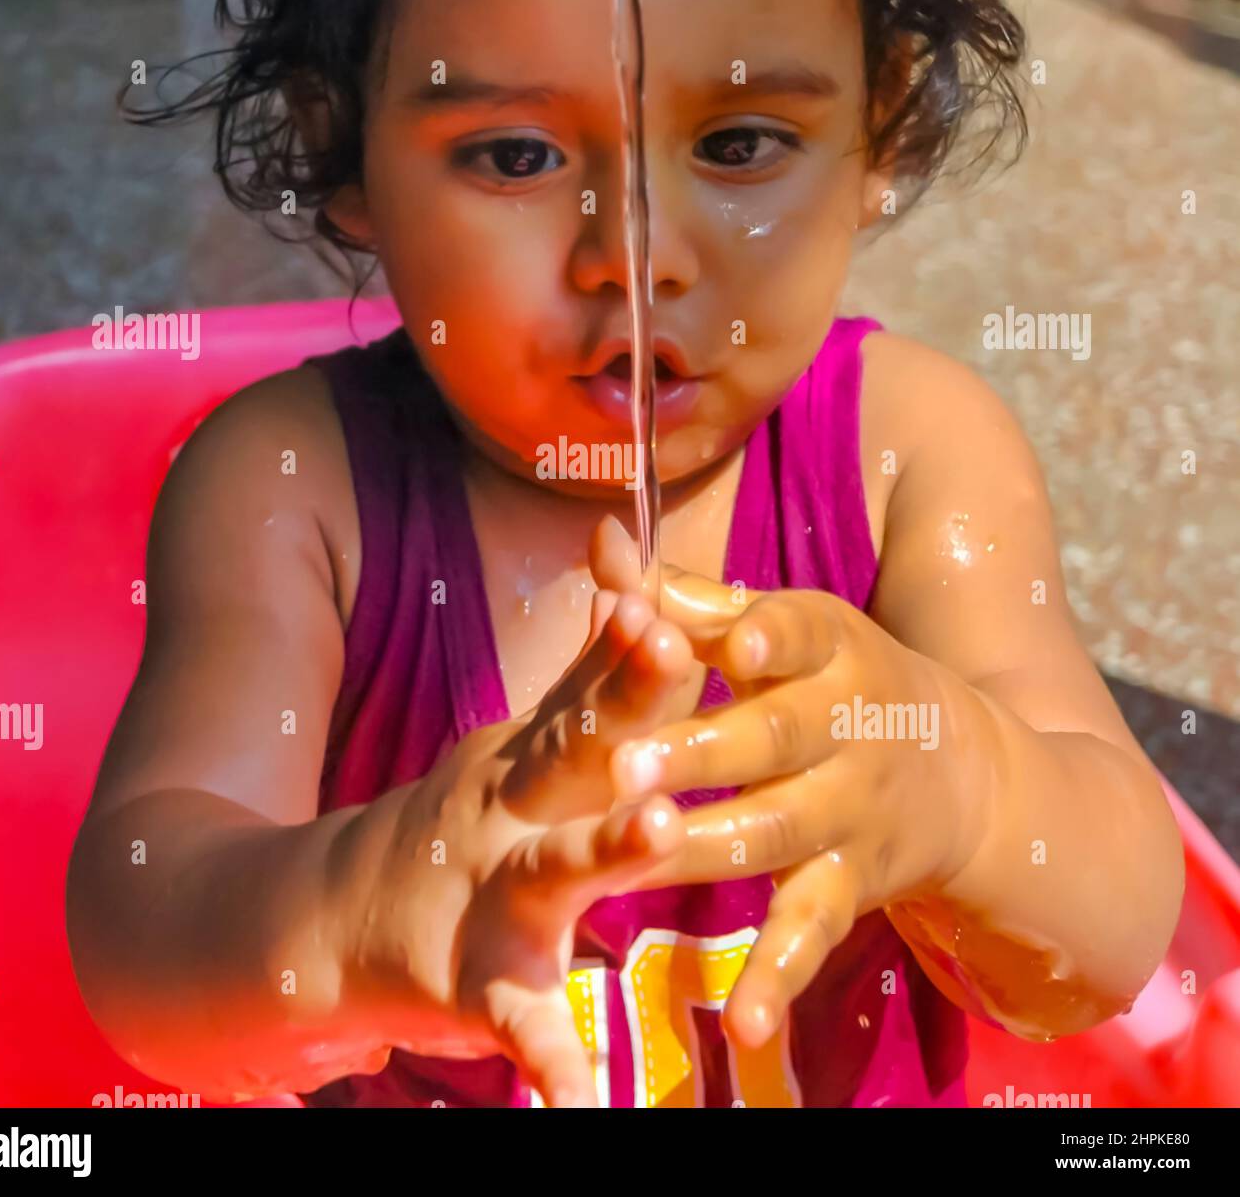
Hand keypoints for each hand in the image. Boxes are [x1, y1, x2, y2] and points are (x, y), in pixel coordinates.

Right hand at [334, 589, 697, 1105]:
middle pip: (574, 747)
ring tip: (656, 824)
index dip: (630, 639)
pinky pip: (517, 1023)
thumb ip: (587, 666)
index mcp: (532, 759)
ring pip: (552, 867)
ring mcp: (490, 894)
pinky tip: (581, 1096)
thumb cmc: (465, 823)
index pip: (591, 687)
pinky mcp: (475, 985)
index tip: (667, 588)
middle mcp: (510, 811)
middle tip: (673, 650)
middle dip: (626, 700)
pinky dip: (550, 1057)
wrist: (328, 918)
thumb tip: (626, 563)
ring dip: (604, 845)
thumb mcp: (522, 740)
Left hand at [589, 515, 996, 1050]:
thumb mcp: (788, 628)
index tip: (724, 639)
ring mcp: (852, 810)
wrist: (965, 772)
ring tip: (638, 864)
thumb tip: (603, 543)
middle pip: (773, 737)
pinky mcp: (851, 883)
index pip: (796, 633)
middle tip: (630, 762)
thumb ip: (690, 597)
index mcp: (827, 648)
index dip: (762, 635)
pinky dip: (780, 976)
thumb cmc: (835, 681)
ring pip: (775, 832)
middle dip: (703, 750)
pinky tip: (744, 1024)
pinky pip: (811, 928)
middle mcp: (847, 726)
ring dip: (707, 849)